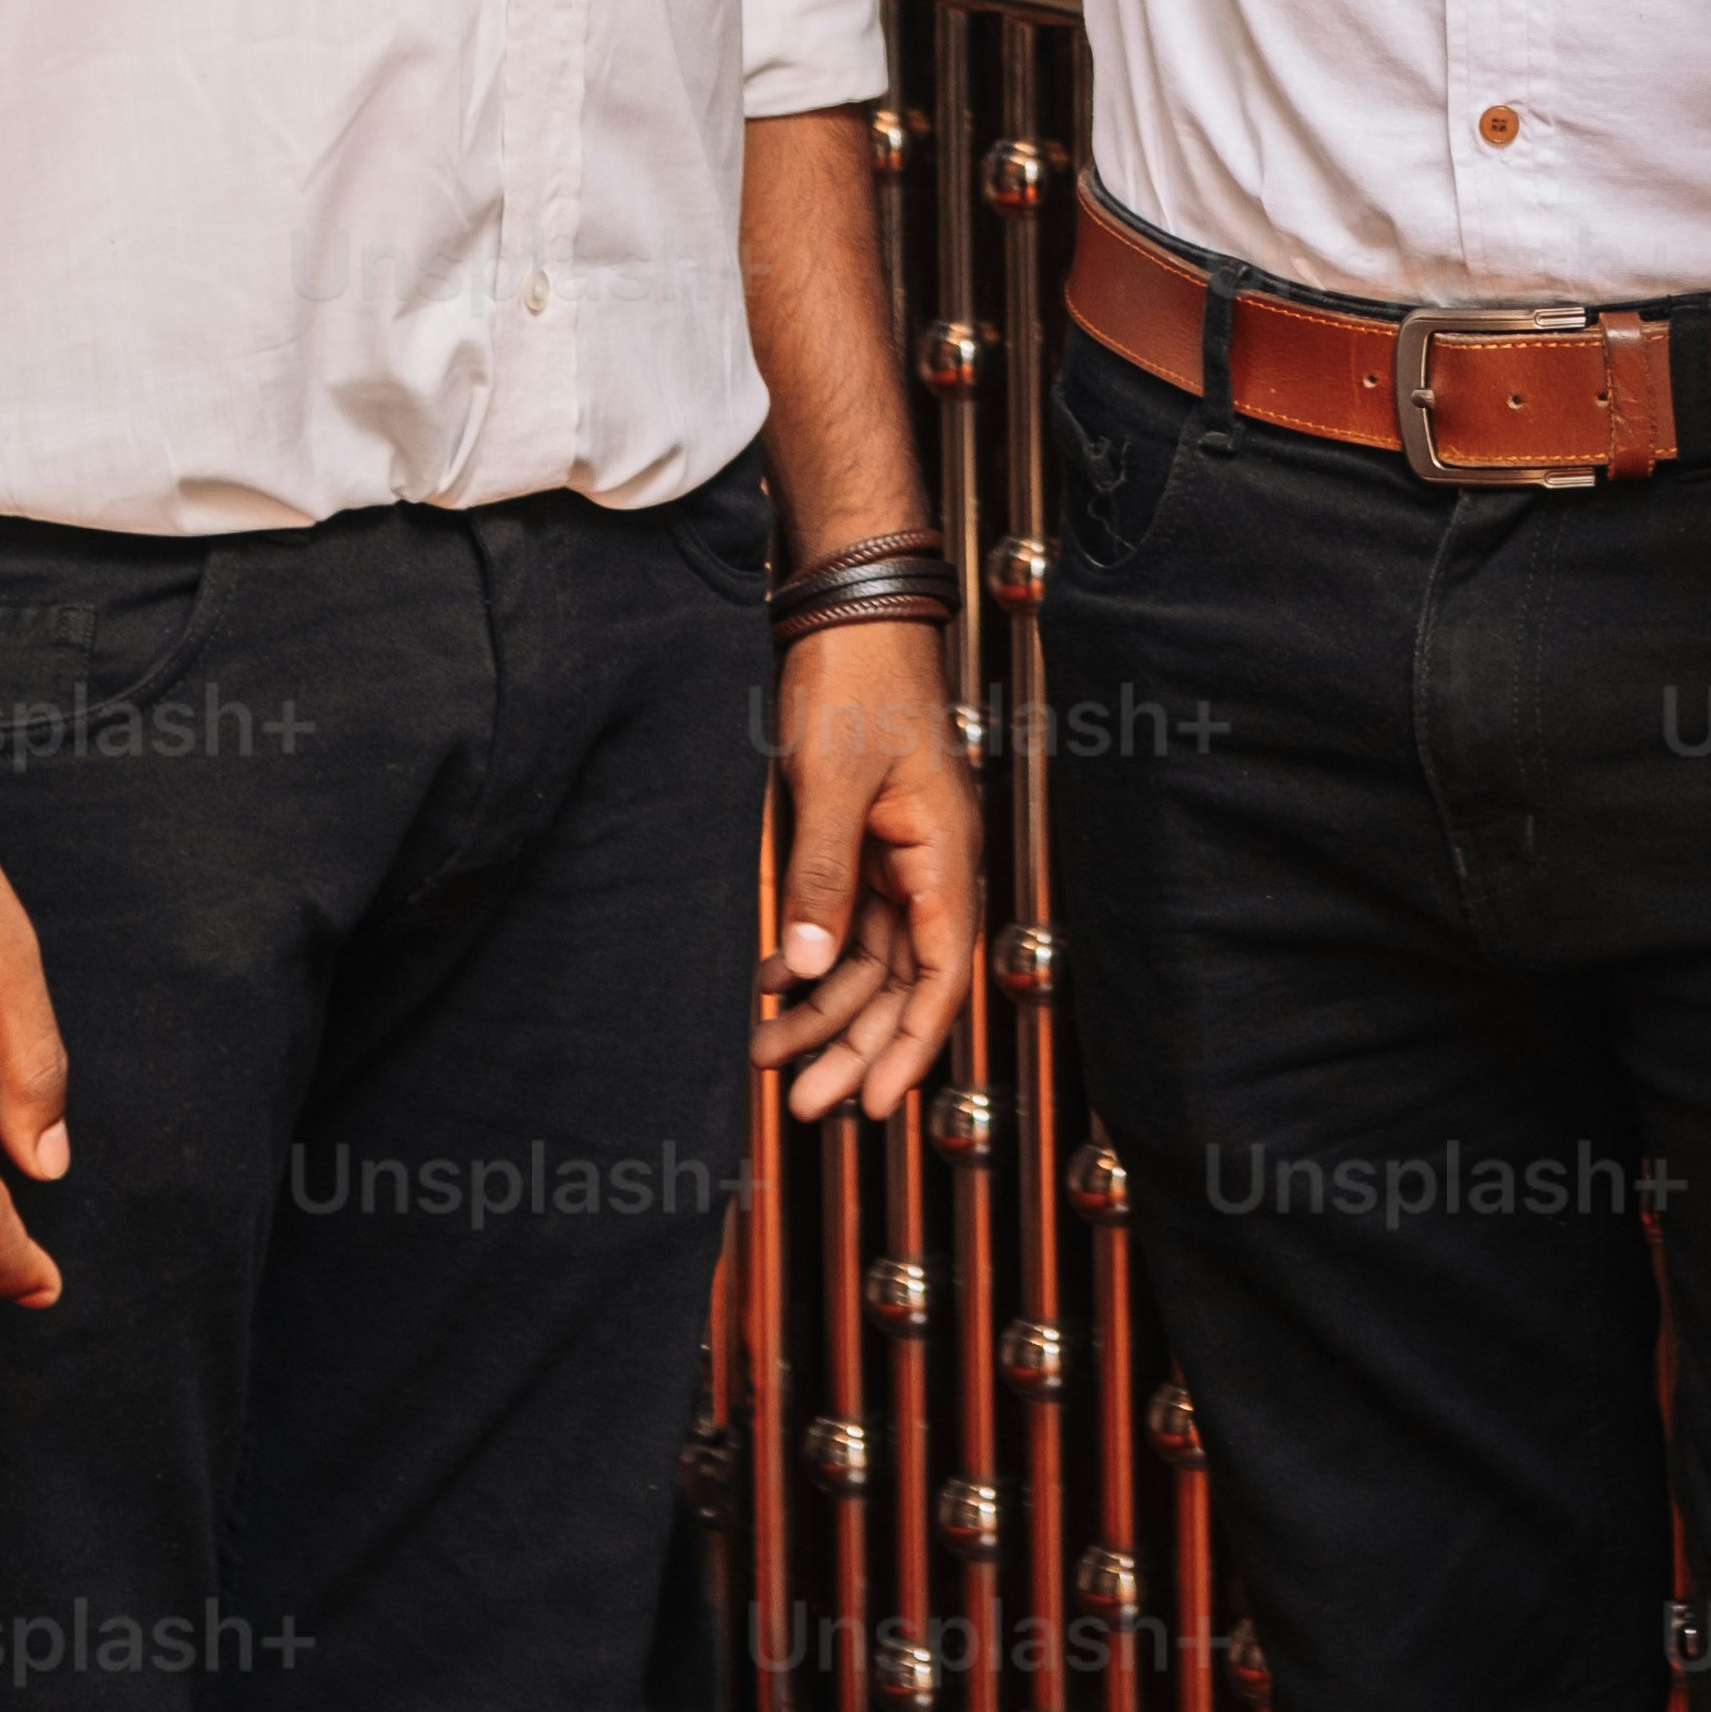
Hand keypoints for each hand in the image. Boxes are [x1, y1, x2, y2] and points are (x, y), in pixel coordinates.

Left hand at [757, 610, 979, 1124]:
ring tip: (767, 1055)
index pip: (941, 972)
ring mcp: (894, 850)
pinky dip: (808, 960)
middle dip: (854, 1044)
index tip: (874, 1104)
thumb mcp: (831, 780)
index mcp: (943, 849)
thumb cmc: (855, 677)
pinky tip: (768, 988)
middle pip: (902, 980)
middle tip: (802, 1104)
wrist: (846, 607)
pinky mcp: (860, 837)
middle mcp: (927, 860)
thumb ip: (821, 876)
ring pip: (868, 958)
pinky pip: (843, 920)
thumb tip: (803, 967)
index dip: (912, 1045)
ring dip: (822, 1008)